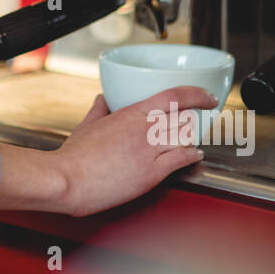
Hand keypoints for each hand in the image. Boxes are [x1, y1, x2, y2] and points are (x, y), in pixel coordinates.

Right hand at [51, 86, 214, 216]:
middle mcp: (144, 129)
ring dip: (194, 138)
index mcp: (130, 114)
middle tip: (203, 121)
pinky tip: (194, 155)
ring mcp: (150, 151)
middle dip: (197, 119)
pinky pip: (182, 159)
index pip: (174, 95)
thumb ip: (99, 109)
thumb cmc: (74, 156)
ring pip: (187, 137)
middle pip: (185, 117)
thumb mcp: (87, 124)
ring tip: (196, 139)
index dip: (196, 94)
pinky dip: (192, 155)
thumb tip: (103, 99)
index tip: (206, 96)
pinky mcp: (152, 173)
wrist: (68, 180)